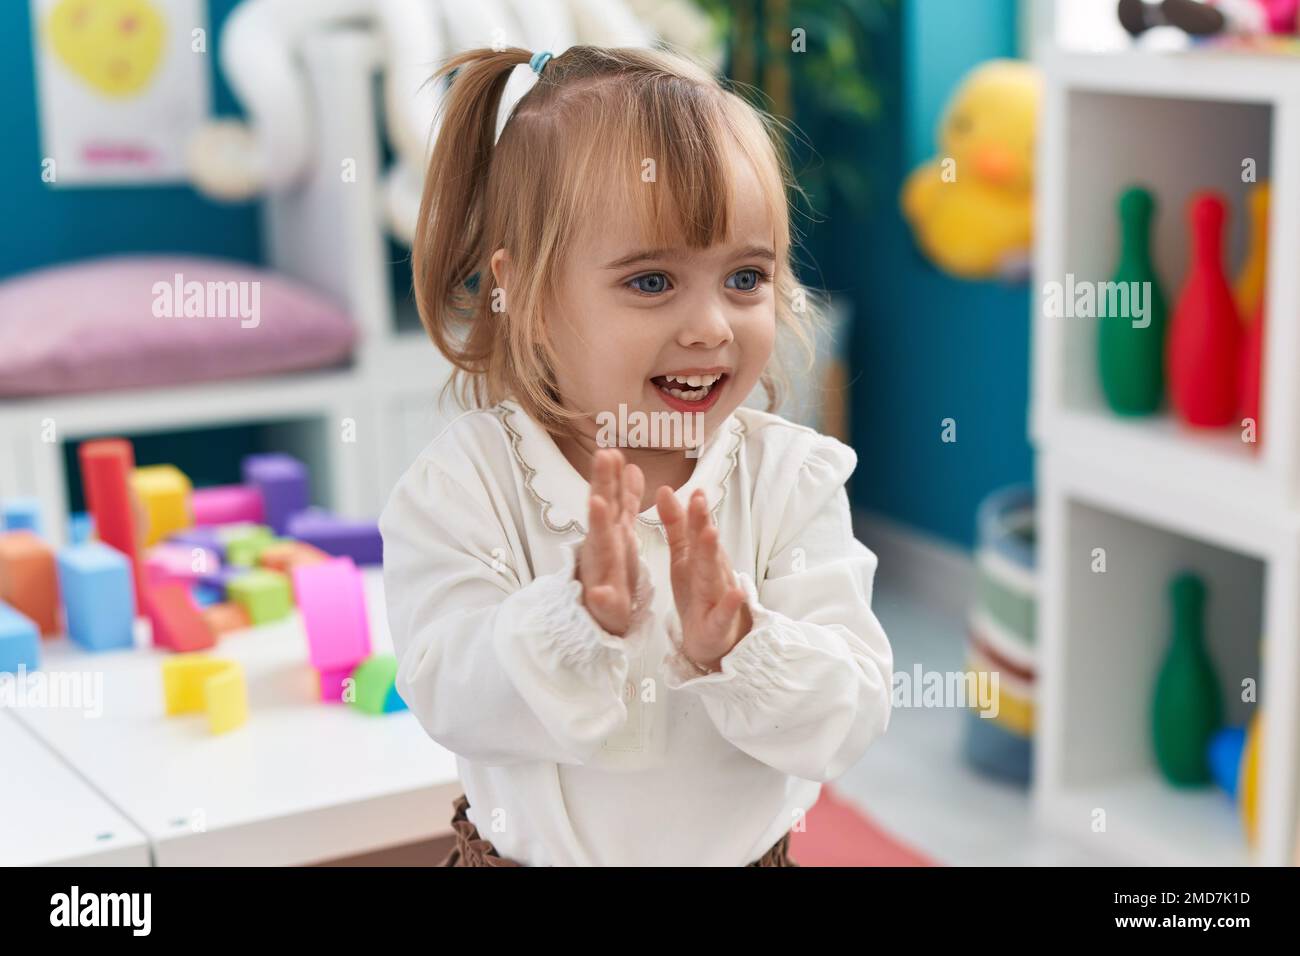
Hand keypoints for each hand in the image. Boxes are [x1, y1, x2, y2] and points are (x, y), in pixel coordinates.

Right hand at [576, 449, 643, 635]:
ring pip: (599, 549)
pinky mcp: (605, 603)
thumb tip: (629, 465)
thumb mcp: (620, 530)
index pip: (609, 498)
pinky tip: (600, 592)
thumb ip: (625, 500)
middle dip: (602, 489)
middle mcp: (602, 547)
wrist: (603, 615)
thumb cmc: (612, 569)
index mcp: (610, 531)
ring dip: (598, 528)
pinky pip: (602, 600)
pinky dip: (600, 596)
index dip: (609, 476)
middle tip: (603, 459)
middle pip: (602, 515)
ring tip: (599, 505)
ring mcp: (600, 574)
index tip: (610, 451)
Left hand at [655, 486, 751, 672]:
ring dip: (712, 555)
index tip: (694, 490)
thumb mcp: (683, 558)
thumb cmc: (698, 594)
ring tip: (711, 534)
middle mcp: (712, 573)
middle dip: (702, 525)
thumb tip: (665, 489)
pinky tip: (737, 594)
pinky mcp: (717, 625)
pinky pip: (723, 615)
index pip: (698, 531)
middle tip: (699, 503)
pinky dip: (730, 605)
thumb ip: (676, 525)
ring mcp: (717, 599)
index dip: (695, 512)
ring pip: (714, 575)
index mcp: (700, 558)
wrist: (712, 640)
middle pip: (707, 548)